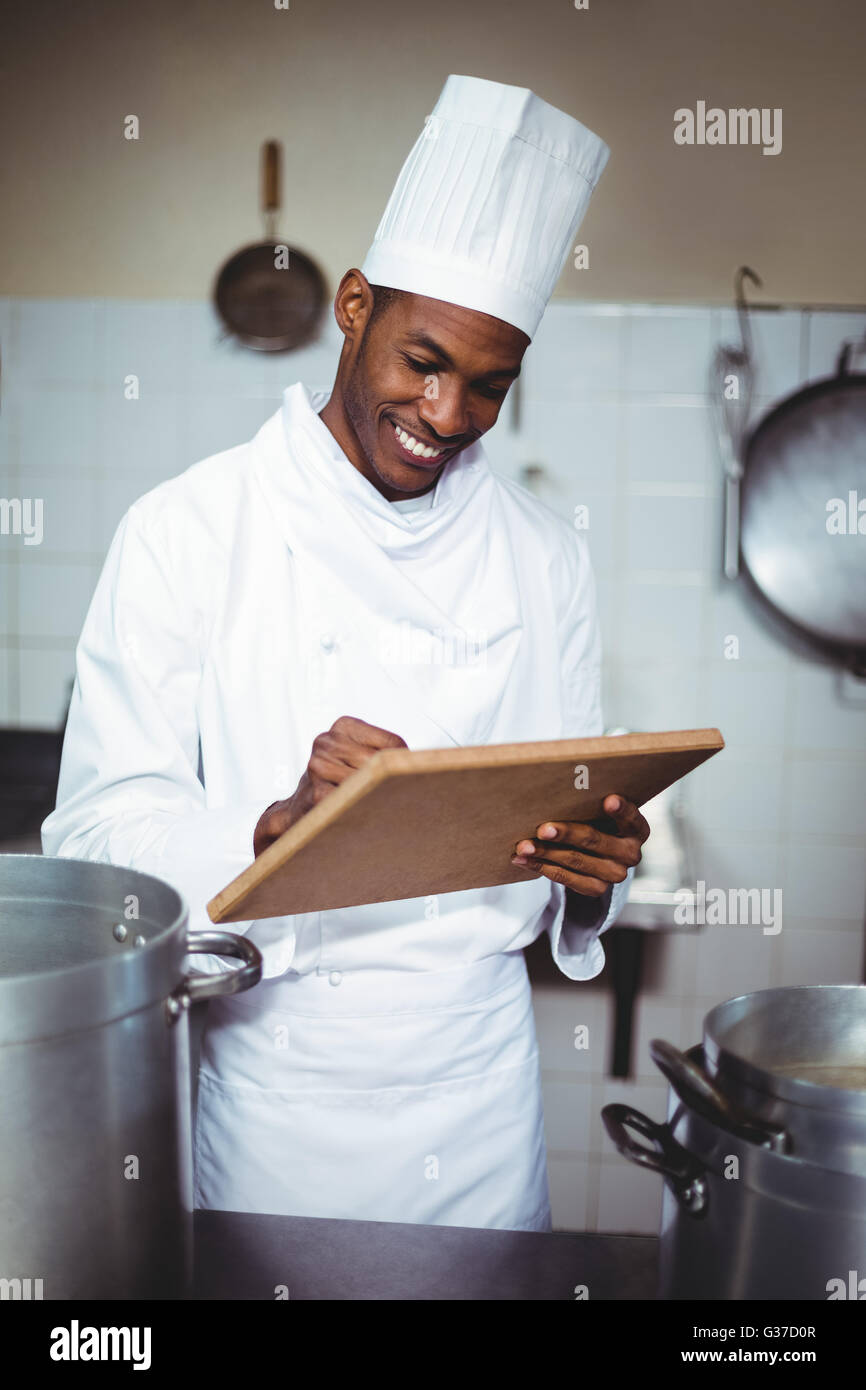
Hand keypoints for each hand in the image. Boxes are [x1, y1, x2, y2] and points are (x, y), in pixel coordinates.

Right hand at [253, 715, 406, 856]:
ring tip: (369, 800)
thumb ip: (384, 751)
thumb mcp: (357, 754)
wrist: (299, 806)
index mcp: (343, 726)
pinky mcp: (316, 793)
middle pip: (381, 763)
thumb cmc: (337, 778)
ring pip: (368, 782)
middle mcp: (327, 741)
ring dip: (375, 795)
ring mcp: (319, 766)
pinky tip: (355, 809)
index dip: (402, 762)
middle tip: (390, 792)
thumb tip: (416, 763)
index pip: (392, 742)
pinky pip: (353, 801)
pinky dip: (360, 808)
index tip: (399, 774)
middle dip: (390, 781)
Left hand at [510, 794, 649, 897]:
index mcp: (637, 830)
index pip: (631, 818)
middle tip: (543, 829)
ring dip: (545, 852)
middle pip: (594, 840)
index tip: (609, 800)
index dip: (621, 810)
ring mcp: (615, 874)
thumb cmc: (598, 822)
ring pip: (575, 860)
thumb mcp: (602, 811)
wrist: (600, 856)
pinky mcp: (597, 889)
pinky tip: (524, 859)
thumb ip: (591, 803)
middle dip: (565, 833)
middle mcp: (630, 854)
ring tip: (523, 845)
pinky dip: (541, 867)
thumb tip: (558, 785)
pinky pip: (566, 878)